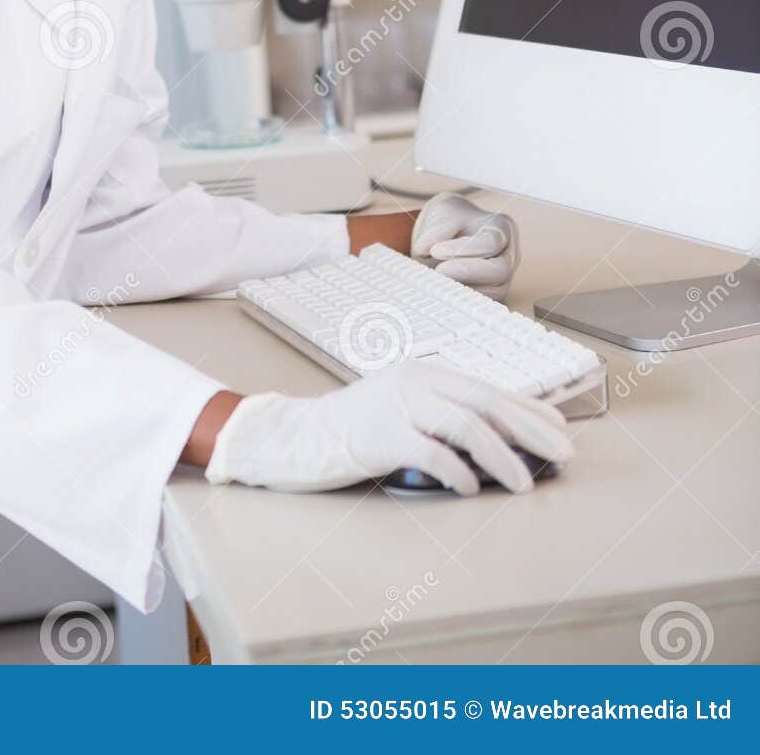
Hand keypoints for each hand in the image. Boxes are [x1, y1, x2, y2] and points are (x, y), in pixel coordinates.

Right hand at [204, 361, 572, 495]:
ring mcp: (396, 404)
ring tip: (525, 484)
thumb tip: (501, 443)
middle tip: (564, 455)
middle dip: (532, 430)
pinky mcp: (379, 434)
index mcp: (425, 372)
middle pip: (486, 402)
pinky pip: (430, 452)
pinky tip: (470, 489)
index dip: (530, 411)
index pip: (489, 388)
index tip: (561, 432)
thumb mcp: (403, 411)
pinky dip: (457, 471)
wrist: (296, 438)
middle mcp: (415, 380)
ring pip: (466, 424)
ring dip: (503, 456)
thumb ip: (443, 417)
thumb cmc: (354, 431)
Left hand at [411, 192, 519, 300]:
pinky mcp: (492, 294)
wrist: (449, 232)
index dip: (463, 249)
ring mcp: (504, 278)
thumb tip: (424, 248)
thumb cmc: (449, 220)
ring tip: (437, 280)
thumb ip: (437, 228)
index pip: (490, 243)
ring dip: (463, 288)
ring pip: (493, 291)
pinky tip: (442, 292)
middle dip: (467, 272)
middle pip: (500, 270)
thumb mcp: (442, 212)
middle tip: (439, 270)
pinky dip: (462, 299)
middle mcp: (509, 255)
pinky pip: (483, 304)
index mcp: (502, 228)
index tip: (435, 250)